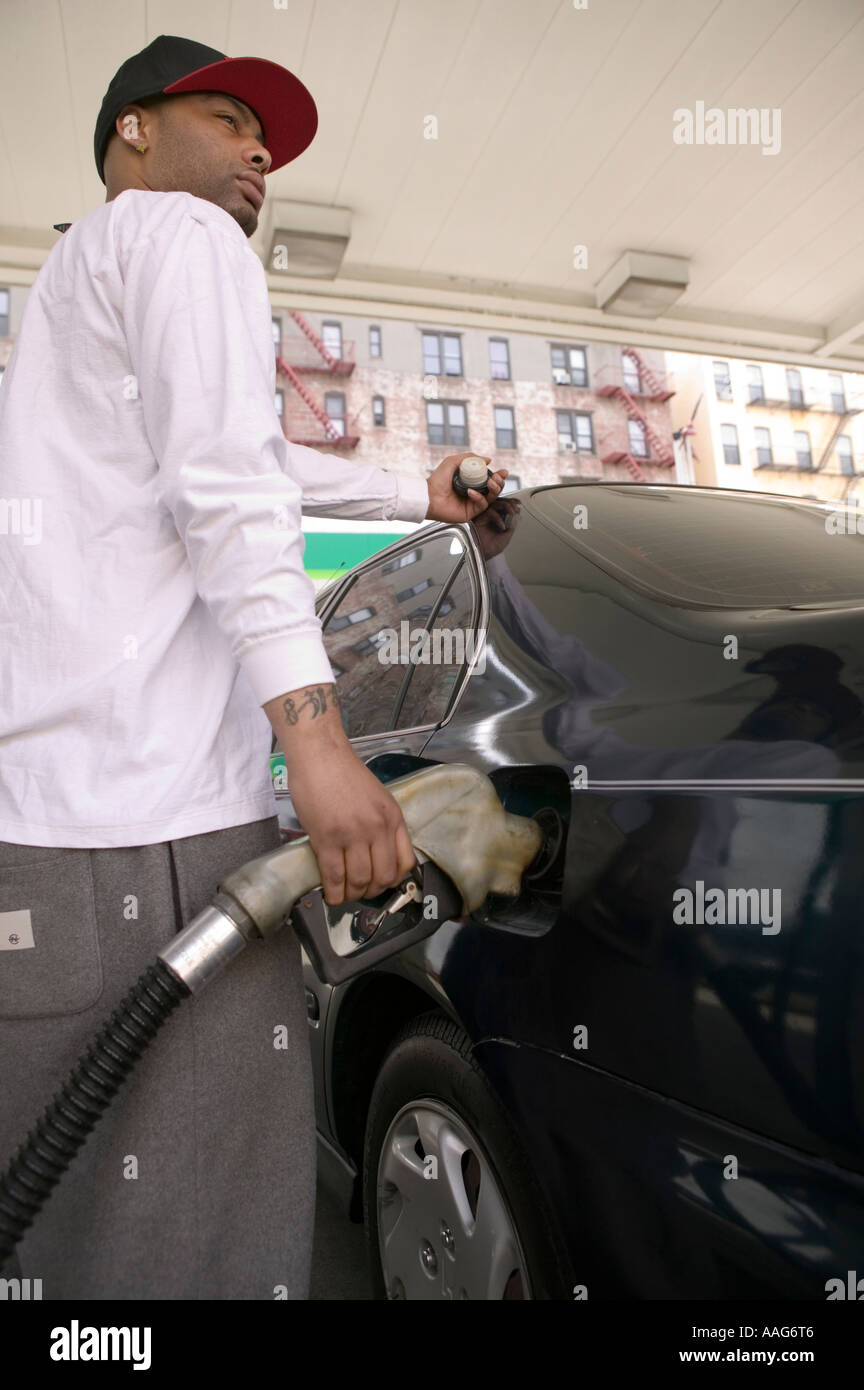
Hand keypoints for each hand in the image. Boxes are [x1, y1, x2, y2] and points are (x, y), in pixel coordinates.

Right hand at [286, 746, 416, 906]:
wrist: (320, 755)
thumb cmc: (343, 773)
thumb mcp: (377, 797)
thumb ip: (381, 824)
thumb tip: (376, 854)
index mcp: (393, 817)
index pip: (406, 862)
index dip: (394, 880)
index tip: (383, 883)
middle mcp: (378, 828)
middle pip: (383, 877)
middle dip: (372, 891)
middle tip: (361, 891)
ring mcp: (353, 835)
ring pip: (359, 880)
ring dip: (351, 895)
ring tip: (344, 894)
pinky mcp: (327, 838)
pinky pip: (334, 876)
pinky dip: (333, 892)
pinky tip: (330, 895)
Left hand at [425, 453, 507, 523]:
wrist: (428, 496)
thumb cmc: (437, 480)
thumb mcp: (453, 462)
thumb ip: (470, 458)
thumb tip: (487, 459)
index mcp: (471, 481)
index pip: (489, 479)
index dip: (498, 476)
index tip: (503, 471)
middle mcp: (474, 492)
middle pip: (494, 489)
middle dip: (500, 483)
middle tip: (497, 477)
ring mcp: (472, 503)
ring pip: (491, 498)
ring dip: (494, 489)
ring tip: (490, 482)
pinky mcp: (470, 512)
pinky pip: (481, 505)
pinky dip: (479, 497)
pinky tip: (471, 492)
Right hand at [472, 498, 520, 558]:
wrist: (485, 554)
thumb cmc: (493, 547)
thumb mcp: (508, 534)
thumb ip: (512, 524)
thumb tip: (517, 515)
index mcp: (498, 518)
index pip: (505, 506)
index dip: (512, 503)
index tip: (519, 505)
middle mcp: (491, 515)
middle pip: (500, 501)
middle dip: (510, 503)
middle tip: (516, 509)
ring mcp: (485, 516)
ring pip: (495, 503)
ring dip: (506, 506)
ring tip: (512, 513)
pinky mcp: (479, 518)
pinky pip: (489, 512)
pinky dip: (498, 517)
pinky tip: (502, 526)